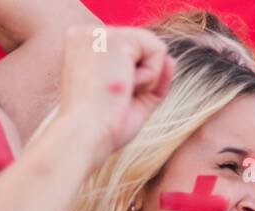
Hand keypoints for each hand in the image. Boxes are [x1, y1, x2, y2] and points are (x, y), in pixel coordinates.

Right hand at [55, 25, 172, 168]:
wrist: (86, 135)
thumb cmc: (104, 126)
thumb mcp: (132, 99)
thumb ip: (151, 78)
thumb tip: (171, 58)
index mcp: (84, 46)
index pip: (132, 53)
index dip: (137, 79)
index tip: (112, 97)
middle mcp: (88, 32)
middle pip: (145, 48)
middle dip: (143, 79)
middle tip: (116, 97)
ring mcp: (100, 32)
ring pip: (154, 48)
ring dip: (147, 79)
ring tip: (119, 92)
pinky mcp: (115, 38)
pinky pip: (158, 51)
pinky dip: (151, 77)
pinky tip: (126, 87)